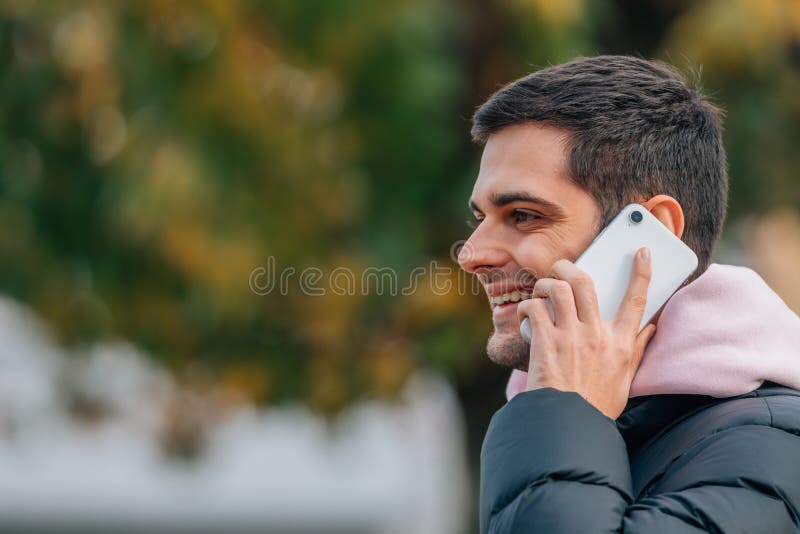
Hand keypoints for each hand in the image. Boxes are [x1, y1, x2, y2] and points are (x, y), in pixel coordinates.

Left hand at [516, 247, 656, 419]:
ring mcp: (571, 337)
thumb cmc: (596, 405)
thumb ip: (637, 349)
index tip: (642, 252)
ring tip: (541, 291)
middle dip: (569, 267)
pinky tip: (526, 313)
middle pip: (585, 282)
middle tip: (561, 267)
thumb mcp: (626, 379)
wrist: (570, 426)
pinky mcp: (546, 343)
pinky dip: (527, 306)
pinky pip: (535, 308)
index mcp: (621, 343)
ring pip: (557, 288)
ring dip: (545, 283)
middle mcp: (597, 335)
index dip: (642, 272)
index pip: (637, 300)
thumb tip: (650, 327)